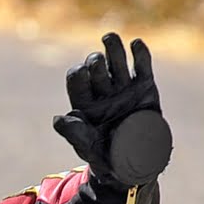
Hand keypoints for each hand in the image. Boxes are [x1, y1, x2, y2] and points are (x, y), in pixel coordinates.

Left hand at [52, 32, 170, 185]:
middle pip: (96, 66)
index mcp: (85, 101)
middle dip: (95, 61)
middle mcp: (103, 91)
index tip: (82, 73)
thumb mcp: (87, 147)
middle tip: (97, 63)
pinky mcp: (145, 87)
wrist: (135, 164)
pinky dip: (140, 53)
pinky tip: (136, 44)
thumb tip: (58, 119)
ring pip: (117, 60)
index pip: (77, 78)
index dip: (78, 73)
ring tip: (109, 38)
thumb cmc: (105, 157)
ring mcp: (124, 87)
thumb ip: (73, 134)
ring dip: (112, 47)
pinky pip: (142, 65)